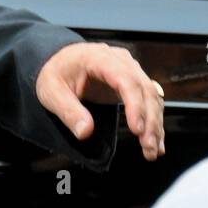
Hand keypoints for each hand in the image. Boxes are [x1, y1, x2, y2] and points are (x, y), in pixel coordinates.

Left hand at [35, 41, 164, 161]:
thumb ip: (68, 111)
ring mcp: (129, 69)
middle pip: (144, 88)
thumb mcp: (51, 91)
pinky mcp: (133, 81)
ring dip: (155, 124)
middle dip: (149, 120)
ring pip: (152, 96)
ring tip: (151, 150)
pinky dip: (154, 121)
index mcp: (98, 57)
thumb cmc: (54, 73)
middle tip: (147, 146)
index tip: (136, 129)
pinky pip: (150, 100)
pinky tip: (156, 142)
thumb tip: (85, 132)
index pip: (125, 79)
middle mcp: (120, 60)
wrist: (57, 61)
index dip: (135, 105)